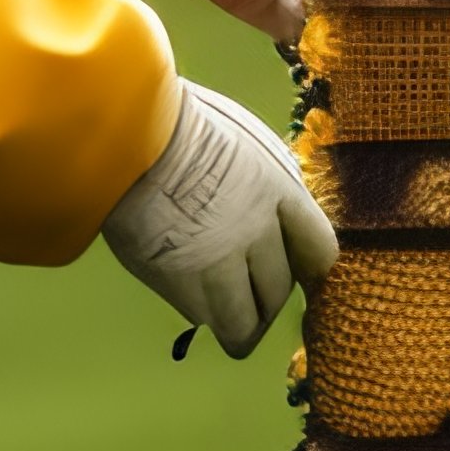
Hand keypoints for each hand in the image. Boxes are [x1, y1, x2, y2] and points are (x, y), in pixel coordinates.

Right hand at [100, 80, 336, 357]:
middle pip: (281, 292)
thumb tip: (282, 214)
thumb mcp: (246, 141)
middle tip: (252, 291)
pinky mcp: (181, 284)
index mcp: (280, 189)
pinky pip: (203, 319)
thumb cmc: (181, 125)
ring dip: (240, 325)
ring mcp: (220, 261)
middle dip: (268, 296)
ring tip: (230, 319)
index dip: (310, 269)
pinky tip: (191, 293)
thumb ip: (271, 182)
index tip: (300, 273)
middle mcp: (257, 230)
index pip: (321, 253)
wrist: (128, 135)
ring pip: (245, 324)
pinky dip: (201, 313)